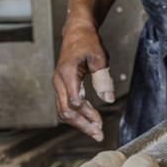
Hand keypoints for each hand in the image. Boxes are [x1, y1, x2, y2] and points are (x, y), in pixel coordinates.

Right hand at [53, 22, 112, 141]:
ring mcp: (58, 85)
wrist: (76, 32)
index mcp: (67, 73)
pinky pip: (64, 106)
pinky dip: (75, 116)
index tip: (100, 123)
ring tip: (95, 131)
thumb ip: (103, 79)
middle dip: (83, 125)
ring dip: (79, 123)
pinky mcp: (61, 87)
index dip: (87, 114)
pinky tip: (88, 121)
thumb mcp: (100, 58)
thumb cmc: (88, 42)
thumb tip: (108, 100)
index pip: (74, 101)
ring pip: (63, 111)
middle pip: (66, 111)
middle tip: (98, 135)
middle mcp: (59, 81)